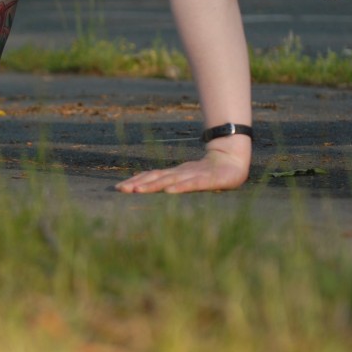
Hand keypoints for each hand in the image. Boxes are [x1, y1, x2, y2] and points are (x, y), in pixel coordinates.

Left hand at [116, 145, 249, 193]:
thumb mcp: (188, 178)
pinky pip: (192, 184)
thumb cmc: (209, 173)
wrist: (233, 160)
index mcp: (175, 173)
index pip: (152, 176)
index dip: (136, 181)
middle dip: (137, 183)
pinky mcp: (209, 179)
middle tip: (121, 189)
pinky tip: (169, 192)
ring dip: (153, 185)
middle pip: (156, 177)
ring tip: (137, 190)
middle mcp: (181, 172)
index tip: (119, 188)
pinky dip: (180, 187)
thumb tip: (152, 190)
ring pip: (170, 180)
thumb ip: (173, 182)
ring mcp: (194, 174)